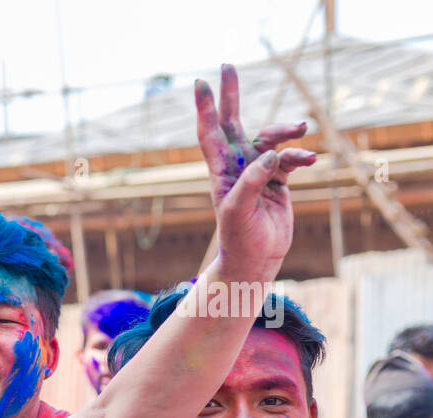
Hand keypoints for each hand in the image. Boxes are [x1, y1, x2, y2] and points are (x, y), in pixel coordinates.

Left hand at [194, 64, 315, 275]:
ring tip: (303, 130)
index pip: (210, 133)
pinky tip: (310, 159)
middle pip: (233, 122)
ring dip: (285, 130)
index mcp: (221, 172)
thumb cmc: (240, 239)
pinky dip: (300, 155)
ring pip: (270, 138)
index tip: (200, 82)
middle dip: (231, 95)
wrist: (256, 259)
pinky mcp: (277, 181)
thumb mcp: (239, 212)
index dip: (205, 108)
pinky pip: (290, 158)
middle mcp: (237, 167)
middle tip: (229, 66)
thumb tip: (270, 155)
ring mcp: (257, 172)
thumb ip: (252, 182)